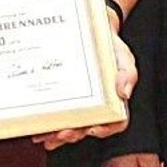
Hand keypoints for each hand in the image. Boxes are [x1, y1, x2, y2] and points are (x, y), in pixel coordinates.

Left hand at [32, 33, 135, 148]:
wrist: (90, 30)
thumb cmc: (110, 47)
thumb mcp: (124, 57)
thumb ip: (127, 74)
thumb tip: (123, 92)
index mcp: (114, 101)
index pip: (115, 123)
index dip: (105, 130)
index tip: (93, 128)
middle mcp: (96, 107)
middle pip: (87, 128)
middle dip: (74, 134)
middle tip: (62, 133)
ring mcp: (78, 105)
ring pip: (69, 127)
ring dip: (57, 136)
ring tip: (46, 136)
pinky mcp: (62, 99)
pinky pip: (54, 115)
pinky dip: (46, 126)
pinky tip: (39, 130)